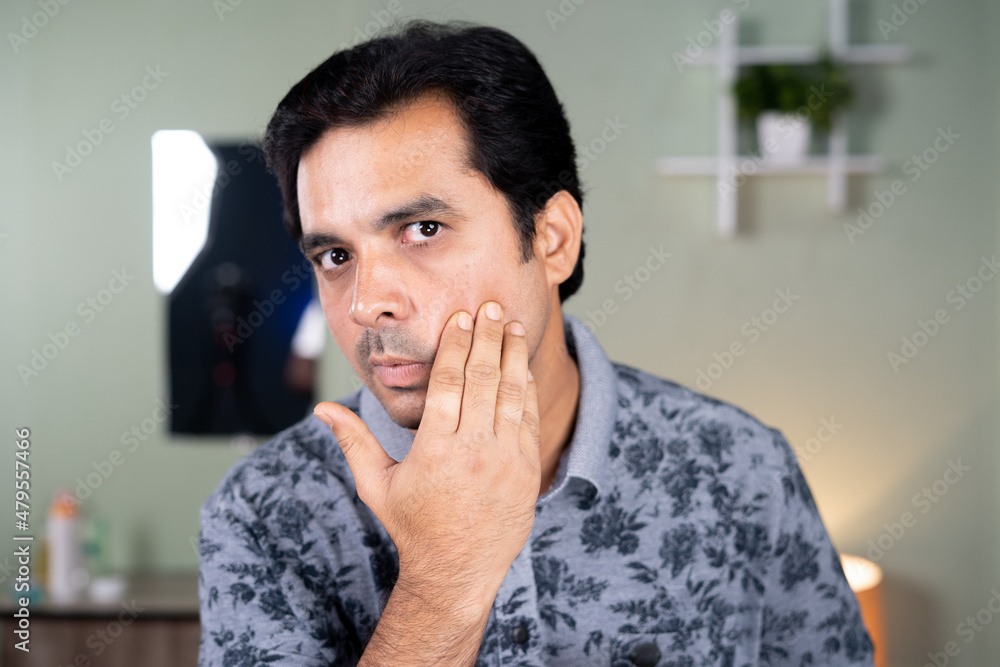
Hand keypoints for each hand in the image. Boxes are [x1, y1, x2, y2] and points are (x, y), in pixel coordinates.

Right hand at [314, 301, 540, 610]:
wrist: (457, 571)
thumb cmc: (413, 527)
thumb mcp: (376, 486)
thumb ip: (353, 442)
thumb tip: (321, 409)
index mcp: (436, 450)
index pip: (448, 383)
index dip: (455, 345)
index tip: (460, 318)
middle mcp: (474, 451)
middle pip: (482, 379)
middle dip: (486, 337)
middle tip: (489, 307)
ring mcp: (505, 460)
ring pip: (512, 394)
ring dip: (512, 355)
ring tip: (510, 324)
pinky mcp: (526, 470)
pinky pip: (529, 418)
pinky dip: (526, 388)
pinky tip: (521, 365)